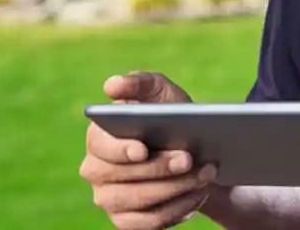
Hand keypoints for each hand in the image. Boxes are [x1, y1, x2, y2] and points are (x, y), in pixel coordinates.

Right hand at [80, 72, 216, 229]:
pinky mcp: (126, 221)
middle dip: (159, 168)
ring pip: (140, 200)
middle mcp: (95, 171)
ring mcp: (108, 199)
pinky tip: (198, 193)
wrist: (194, 151)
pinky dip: (178, 208)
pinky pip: (151, 222)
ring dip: (176, 188)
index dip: (120, 150)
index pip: (101, 146)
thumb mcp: (161, 92)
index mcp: (97, 138)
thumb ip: (139, 83)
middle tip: (189, 158)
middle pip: (122, 177)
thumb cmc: (171, 117)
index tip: (143, 149)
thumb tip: (112, 86)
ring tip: (204, 173)